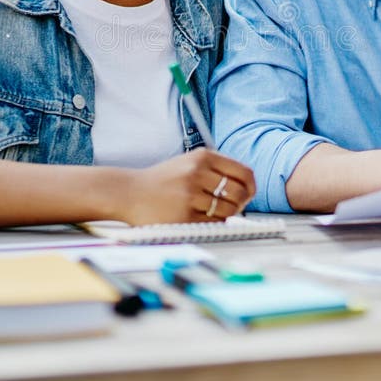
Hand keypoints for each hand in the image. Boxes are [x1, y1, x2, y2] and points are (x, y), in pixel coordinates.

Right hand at [121, 148, 254, 224]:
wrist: (130, 192)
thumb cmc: (162, 180)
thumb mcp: (188, 162)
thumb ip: (215, 170)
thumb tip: (247, 187)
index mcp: (202, 157)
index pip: (243, 172)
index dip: (251, 186)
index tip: (248, 193)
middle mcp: (197, 173)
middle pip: (239, 193)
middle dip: (241, 203)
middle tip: (234, 207)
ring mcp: (190, 194)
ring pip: (228, 210)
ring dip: (227, 215)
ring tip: (214, 212)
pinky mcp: (184, 215)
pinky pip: (212, 223)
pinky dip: (213, 223)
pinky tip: (202, 218)